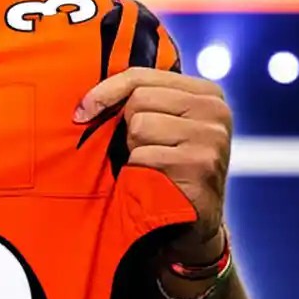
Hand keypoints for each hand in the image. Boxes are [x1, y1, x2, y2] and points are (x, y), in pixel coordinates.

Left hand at [75, 67, 232, 263]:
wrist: (191, 222)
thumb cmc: (166, 167)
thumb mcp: (161, 124)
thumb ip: (140, 99)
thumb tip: (87, 95)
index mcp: (206, 92)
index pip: (140, 75)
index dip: (104, 91)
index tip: (82, 111)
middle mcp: (215, 111)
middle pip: (138, 100)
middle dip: (126, 128)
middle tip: (138, 150)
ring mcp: (211, 138)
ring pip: (139, 126)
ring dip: (134, 151)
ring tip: (151, 166)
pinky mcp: (200, 166)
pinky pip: (144, 156)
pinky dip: (139, 172)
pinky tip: (154, 182)